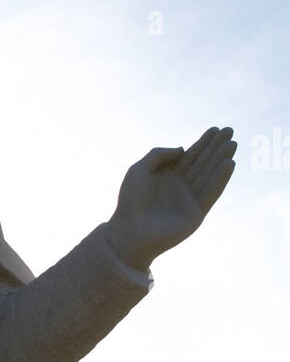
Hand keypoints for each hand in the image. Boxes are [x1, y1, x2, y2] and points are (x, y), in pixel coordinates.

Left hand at [105, 127, 235, 271]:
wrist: (129, 232)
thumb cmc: (129, 202)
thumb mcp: (139, 169)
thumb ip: (158, 154)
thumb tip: (183, 149)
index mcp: (168, 176)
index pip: (191, 156)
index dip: (204, 143)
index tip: (217, 129)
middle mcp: (181, 186)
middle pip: (203, 163)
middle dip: (217, 147)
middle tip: (230, 131)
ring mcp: (190, 200)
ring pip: (210, 176)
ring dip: (222, 160)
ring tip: (232, 144)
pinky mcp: (197, 214)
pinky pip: (211, 193)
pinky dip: (221, 179)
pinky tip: (229, 164)